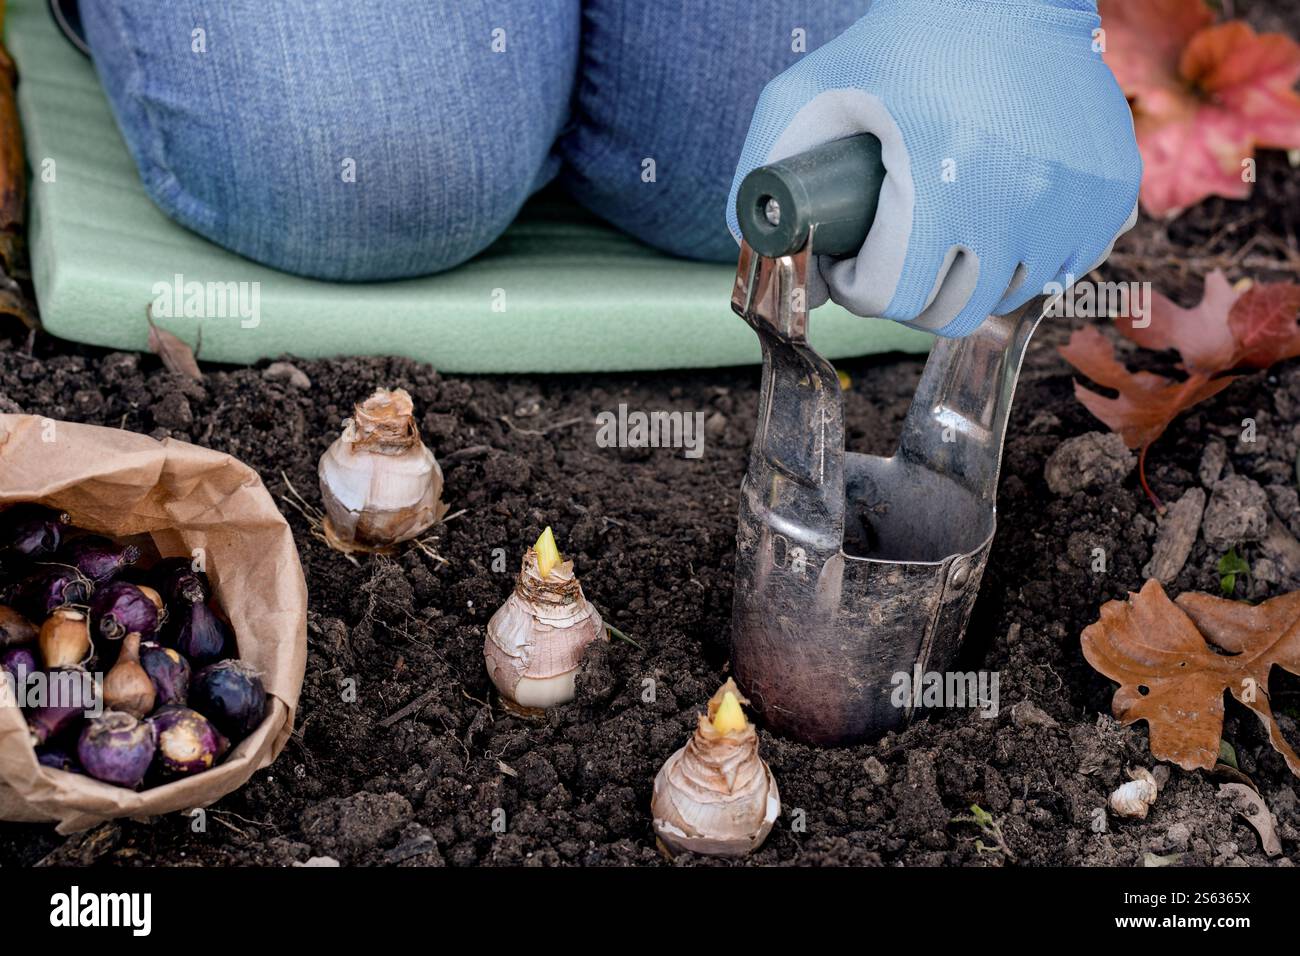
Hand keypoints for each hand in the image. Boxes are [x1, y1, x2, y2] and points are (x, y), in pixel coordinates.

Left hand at [727, 0, 1140, 336]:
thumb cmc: (901, 44)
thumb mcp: (810, 92)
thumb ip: (767, 169)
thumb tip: (775, 257)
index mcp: (942, 176)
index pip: (891, 294)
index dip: (857, 286)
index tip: (851, 259)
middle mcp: (1020, 198)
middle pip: (952, 313)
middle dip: (910, 295)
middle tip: (897, 254)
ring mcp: (1075, 201)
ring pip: (1008, 297)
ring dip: (970, 279)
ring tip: (949, 229)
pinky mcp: (1113, 194)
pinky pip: (1063, 267)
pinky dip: (1028, 257)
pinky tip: (1003, 217)